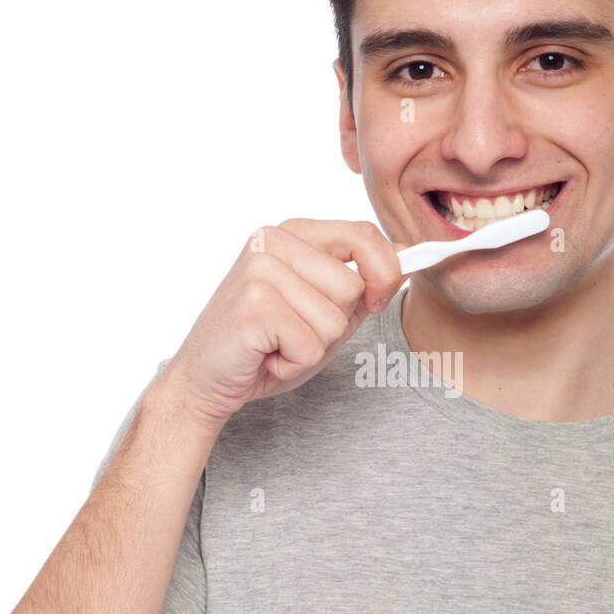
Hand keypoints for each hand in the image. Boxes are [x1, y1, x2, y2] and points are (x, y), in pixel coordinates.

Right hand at [155, 219, 405, 431]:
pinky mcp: (254, 303)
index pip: (364, 234)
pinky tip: (265, 356)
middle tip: (291, 332)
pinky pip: (311, 344)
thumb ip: (361, 284)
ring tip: (276, 344)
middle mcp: (273, 240)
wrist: (204, 380)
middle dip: (334, 325)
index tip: (377, 301)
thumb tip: (409, 256)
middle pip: (353, 286)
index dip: (386, 272)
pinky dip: (294, 363)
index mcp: (292, 232)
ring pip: (335, 320)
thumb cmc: (265, 346)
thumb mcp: (322, 310)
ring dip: (312, 348)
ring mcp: (260, 268)